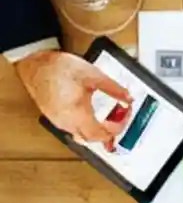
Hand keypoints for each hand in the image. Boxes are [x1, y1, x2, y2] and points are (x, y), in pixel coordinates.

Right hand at [14, 51, 130, 148]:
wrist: (34, 63)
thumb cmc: (57, 68)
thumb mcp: (92, 75)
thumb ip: (113, 88)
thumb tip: (128, 98)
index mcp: (77, 115)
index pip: (103, 134)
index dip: (119, 126)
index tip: (125, 114)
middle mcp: (67, 123)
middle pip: (94, 139)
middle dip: (110, 131)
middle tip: (119, 117)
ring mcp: (58, 122)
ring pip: (83, 136)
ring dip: (98, 129)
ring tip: (108, 116)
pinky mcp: (53, 117)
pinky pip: (73, 130)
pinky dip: (87, 126)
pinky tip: (91, 114)